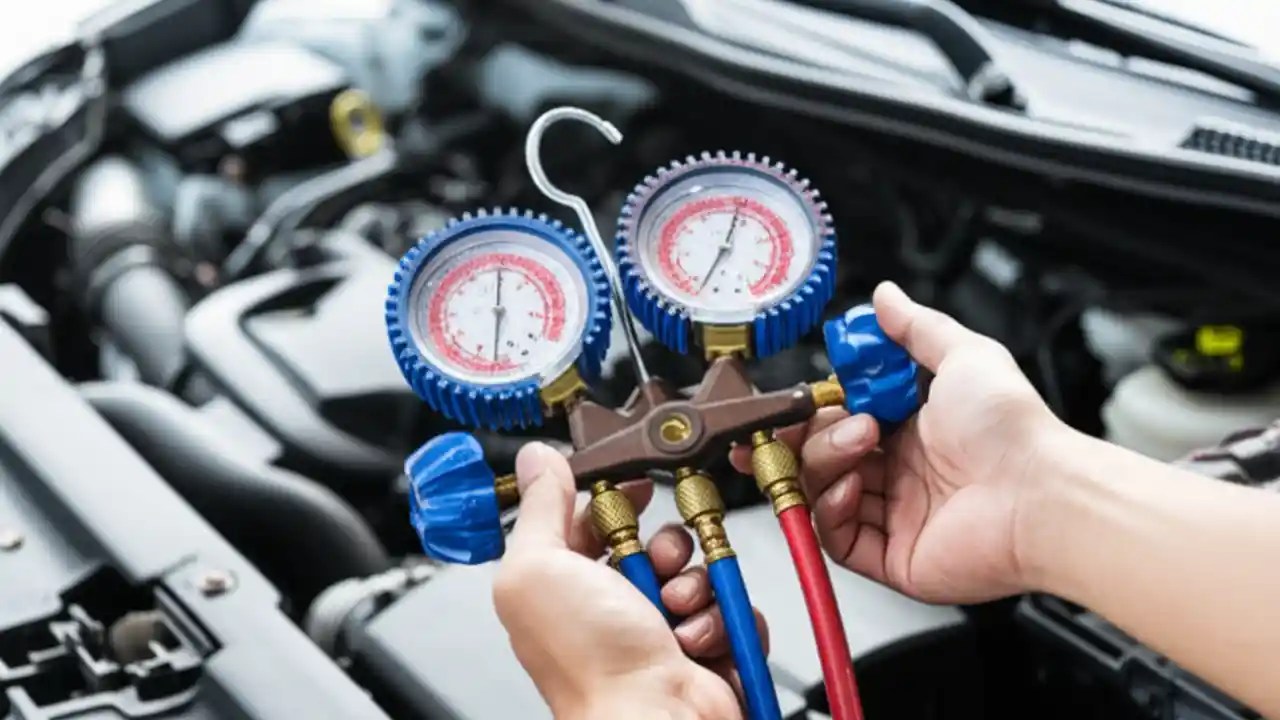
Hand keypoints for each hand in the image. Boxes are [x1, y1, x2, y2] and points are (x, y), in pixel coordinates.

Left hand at [494, 443, 768, 718]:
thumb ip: (540, 508)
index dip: (615, 499)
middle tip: (661, 560)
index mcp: (563, 588)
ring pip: (696, 573)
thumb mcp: (539, 568)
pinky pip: (732, 608)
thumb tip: (536, 459)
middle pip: (653, 543)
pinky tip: (698, 639)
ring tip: (678, 610)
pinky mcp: (708, 650)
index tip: (635, 486)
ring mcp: (660, 632)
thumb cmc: (592, 665)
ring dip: (694, 585)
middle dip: (665, 544)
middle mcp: (610, 610)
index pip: (592, 522)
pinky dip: (723, 619)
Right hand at [733, 282, 1064, 602]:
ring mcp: (898, 519)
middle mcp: (904, 476)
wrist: (1039, 493)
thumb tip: (885, 297)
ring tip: (857, 442)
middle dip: (809, 436)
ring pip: (824, 495)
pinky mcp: (894, 559)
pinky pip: (838, 540)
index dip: (816, 411)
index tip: (802, 397)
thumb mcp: (964, 354)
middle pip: (825, 459)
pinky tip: (851, 484)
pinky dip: (830, 510)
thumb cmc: (1013, 429)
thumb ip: (916, 327)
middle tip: (824, 418)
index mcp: (916, 433)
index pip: (844, 420)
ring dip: (823, 463)